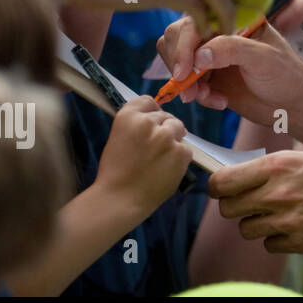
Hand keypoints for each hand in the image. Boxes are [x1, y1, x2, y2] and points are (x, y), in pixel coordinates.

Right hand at [93, 96, 192, 216]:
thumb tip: (156, 116)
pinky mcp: (180, 152)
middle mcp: (148, 122)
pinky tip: (164, 170)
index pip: (148, 101)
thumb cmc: (116, 173)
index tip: (151, 122)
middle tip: (152, 150)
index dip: (151, 112)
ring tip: (158, 160)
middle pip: (166, 116)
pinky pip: (186, 150)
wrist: (119, 201)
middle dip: (162, 129)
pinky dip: (179, 159)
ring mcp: (166, 137)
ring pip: (178, 129)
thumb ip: (137, 124)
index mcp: (127, 116)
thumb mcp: (119, 138)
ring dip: (173, 141)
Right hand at [156, 21, 302, 122]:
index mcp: (234, 19)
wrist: (294, 106)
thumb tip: (198, 54)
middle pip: (177, 38)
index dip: (185, 46)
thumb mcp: (264, 57)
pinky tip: (220, 102)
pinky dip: (198, 95)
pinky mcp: (210, 78)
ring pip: (178, 62)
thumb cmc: (288, 76)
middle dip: (180, 64)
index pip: (195, 22)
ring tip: (206, 96)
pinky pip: (187, 84)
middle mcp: (220, 34)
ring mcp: (212, 56)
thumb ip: (232, 49)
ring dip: (186, 82)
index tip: (185, 71)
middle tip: (188, 86)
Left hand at [209, 149, 302, 252]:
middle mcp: (277, 194)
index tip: (225, 187)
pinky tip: (297, 226)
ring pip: (248, 229)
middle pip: (228, 209)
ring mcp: (288, 221)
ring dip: (258, 223)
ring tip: (280, 214)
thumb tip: (252, 176)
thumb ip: (279, 169)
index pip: (222, 182)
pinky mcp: (300, 243)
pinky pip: (271, 245)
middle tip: (252, 202)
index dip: (219, 186)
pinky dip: (279, 238)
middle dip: (236, 206)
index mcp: (278, 165)